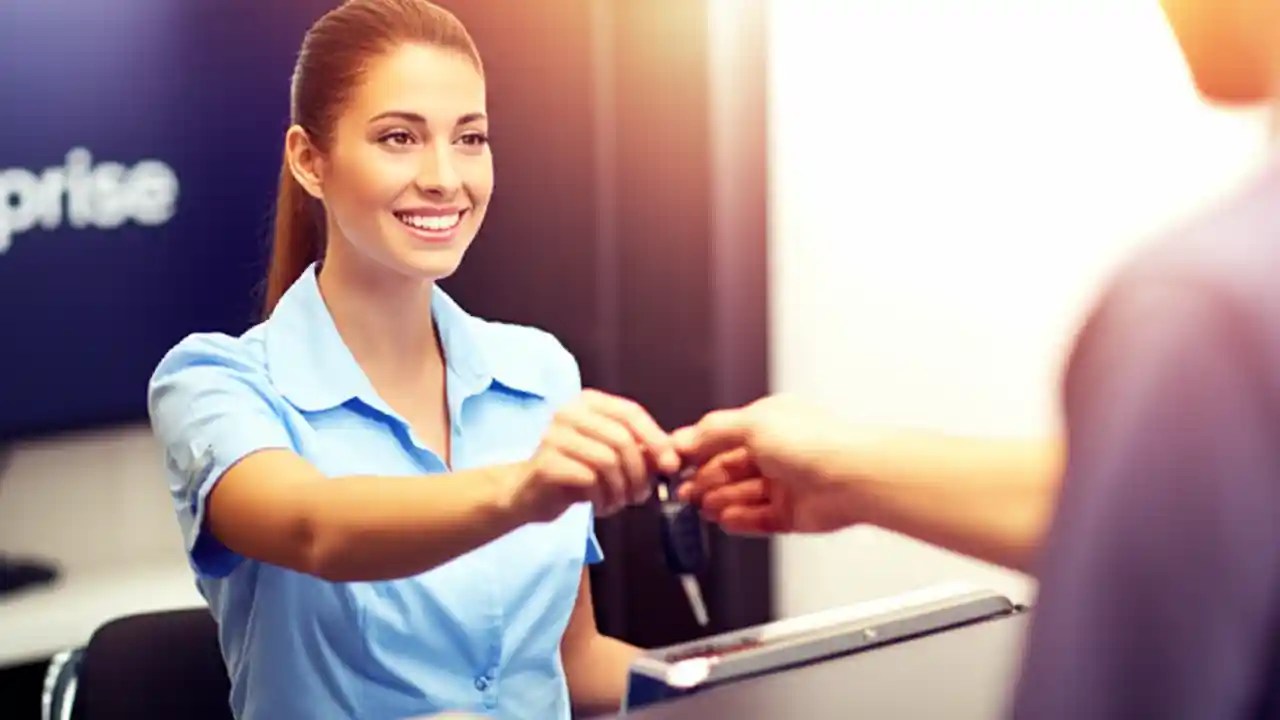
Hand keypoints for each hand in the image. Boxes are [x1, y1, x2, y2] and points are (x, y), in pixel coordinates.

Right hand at [510, 389, 681, 521]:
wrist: (529, 494)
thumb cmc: (577, 473)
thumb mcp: (613, 457)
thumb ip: (641, 451)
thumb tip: (675, 457)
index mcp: (588, 402)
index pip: (631, 413)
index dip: (656, 439)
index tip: (670, 466)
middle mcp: (569, 412)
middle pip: (622, 439)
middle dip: (639, 473)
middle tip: (639, 496)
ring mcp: (554, 435)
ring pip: (608, 461)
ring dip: (621, 490)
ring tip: (618, 502)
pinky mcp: (546, 463)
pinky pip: (589, 480)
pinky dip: (602, 498)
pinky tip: (600, 505)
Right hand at [672, 394, 862, 533]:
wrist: (853, 477)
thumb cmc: (816, 443)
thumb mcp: (752, 424)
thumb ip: (714, 432)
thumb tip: (686, 438)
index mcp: (767, 423)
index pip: (722, 437)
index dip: (697, 450)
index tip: (675, 462)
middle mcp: (776, 452)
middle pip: (729, 469)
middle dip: (704, 480)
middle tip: (684, 491)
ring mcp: (784, 484)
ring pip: (741, 495)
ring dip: (719, 501)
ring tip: (703, 507)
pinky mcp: (791, 514)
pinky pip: (758, 519)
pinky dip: (740, 520)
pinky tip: (725, 520)